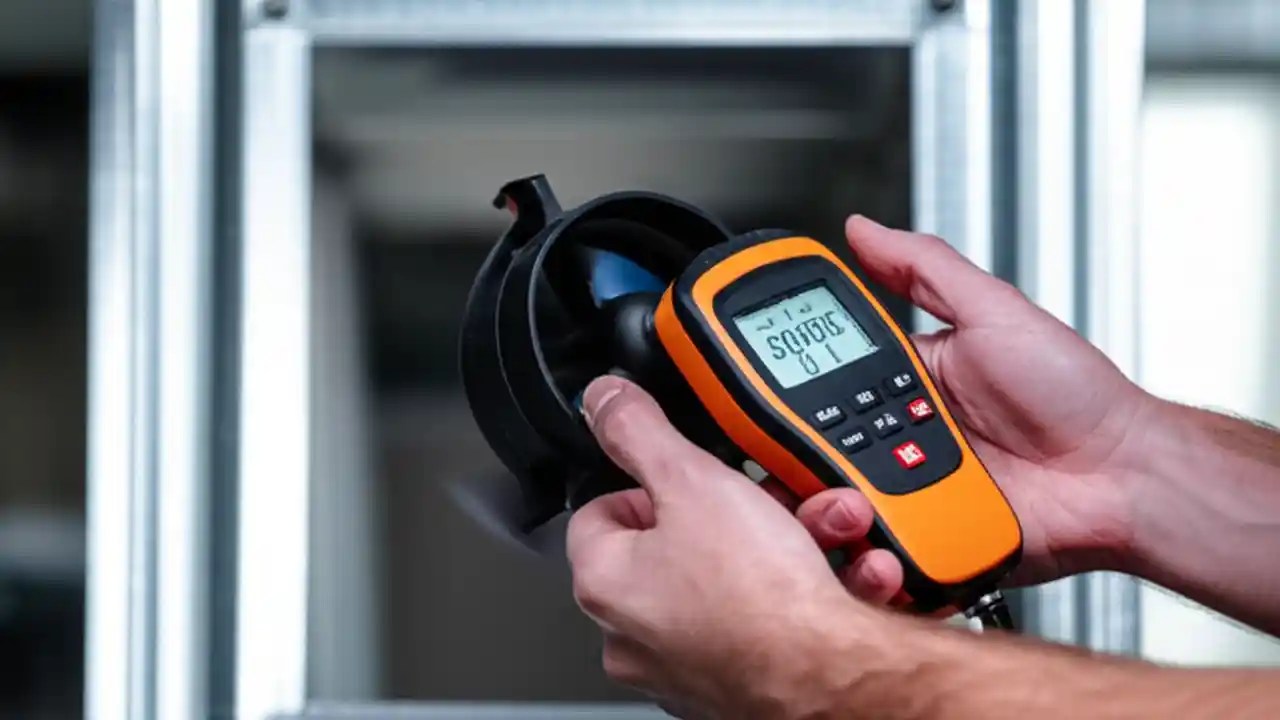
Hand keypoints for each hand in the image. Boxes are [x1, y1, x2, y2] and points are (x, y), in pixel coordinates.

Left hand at [567, 376, 873, 717]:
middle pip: (686, 542)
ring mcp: (692, 664)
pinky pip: (777, 619)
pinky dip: (815, 590)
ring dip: (794, 543)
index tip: (689, 474)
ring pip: (741, 577)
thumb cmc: (756, 599)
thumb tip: (603, 402)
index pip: (603, 512)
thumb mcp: (694, 480)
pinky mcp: (746, 684)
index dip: (652, 482)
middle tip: (779, 498)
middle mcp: (637, 634)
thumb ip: (641, 433)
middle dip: (748, 509)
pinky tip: (848, 574)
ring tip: (830, 529)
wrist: (834, 677)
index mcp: (607, 584)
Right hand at [805, 217, 1151, 592]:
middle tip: (824, 463)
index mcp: (900, 387)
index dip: (781, 398)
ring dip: (828, 519)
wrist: (1125, 476)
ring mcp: (908, 502)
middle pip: (809, 461)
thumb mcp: (994, 311)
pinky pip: (874, 569)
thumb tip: (862, 231)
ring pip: (831, 520)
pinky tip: (883, 552)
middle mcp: (894, 446)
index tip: (758, 403)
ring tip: (857, 509)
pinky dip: (868, 568)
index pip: (815, 390)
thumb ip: (923, 269)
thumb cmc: (1075, 396)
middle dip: (795, 467)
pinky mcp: (926, 553)